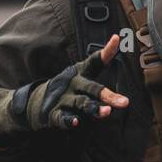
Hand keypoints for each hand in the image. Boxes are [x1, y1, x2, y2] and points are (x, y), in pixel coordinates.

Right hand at [0, 35, 128, 145]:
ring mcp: (63, 98)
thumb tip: (121, 78)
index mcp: (81, 74)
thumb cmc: (68, 90)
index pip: (95, 61)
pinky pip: (61, 117)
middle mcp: (74, 84)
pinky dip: (68, 120)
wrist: (36, 101)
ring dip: (93, 108)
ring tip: (106, 112)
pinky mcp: (54, 113)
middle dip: (108, 96)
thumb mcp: (82, 79)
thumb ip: (101, 81)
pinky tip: (75, 122)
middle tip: (125, 102)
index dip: (106, 51)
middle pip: (92, 88)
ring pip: (81, 103)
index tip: (117, 38)